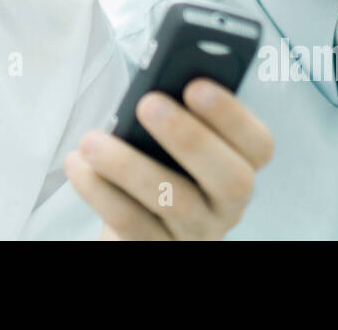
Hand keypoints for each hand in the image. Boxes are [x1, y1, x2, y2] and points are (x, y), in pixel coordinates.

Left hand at [63, 78, 272, 239]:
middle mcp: (226, 205)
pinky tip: (79, 166)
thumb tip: (155, 85)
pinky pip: (133, 226)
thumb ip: (174, 110)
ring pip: (174, 202)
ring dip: (129, 166)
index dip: (233, 115)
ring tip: (91, 140)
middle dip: (189, 138)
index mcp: (238, 165)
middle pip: (230, 179)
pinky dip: (101, 193)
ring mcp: (195, 233)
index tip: (196, 85)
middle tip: (148, 103)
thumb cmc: (154, 161)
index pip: (258, 145)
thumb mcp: (168, 136)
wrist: (132, 219)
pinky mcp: (157, 251)